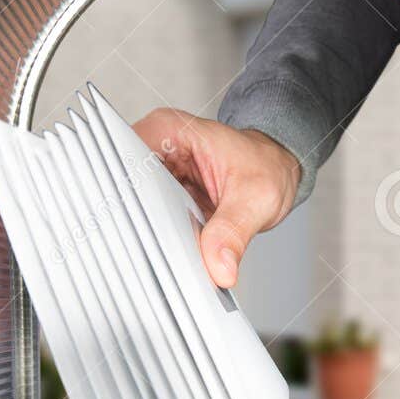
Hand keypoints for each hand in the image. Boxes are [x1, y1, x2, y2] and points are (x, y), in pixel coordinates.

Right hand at [132, 108, 301, 287]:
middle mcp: (155, 149)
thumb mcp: (255, 199)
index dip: (125, 198)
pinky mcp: (161, 197)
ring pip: (132, 209)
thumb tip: (218, 268)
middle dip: (136, 224)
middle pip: (122, 189)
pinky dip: (158, 240)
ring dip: (146, 235)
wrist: (277, 171)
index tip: (136, 229)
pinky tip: (169, 254)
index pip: (125, 162)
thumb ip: (233, 232)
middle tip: (155, 254)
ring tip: (164, 257)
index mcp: (168, 131)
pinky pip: (149, 221)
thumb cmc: (267, 166)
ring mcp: (156, 174)